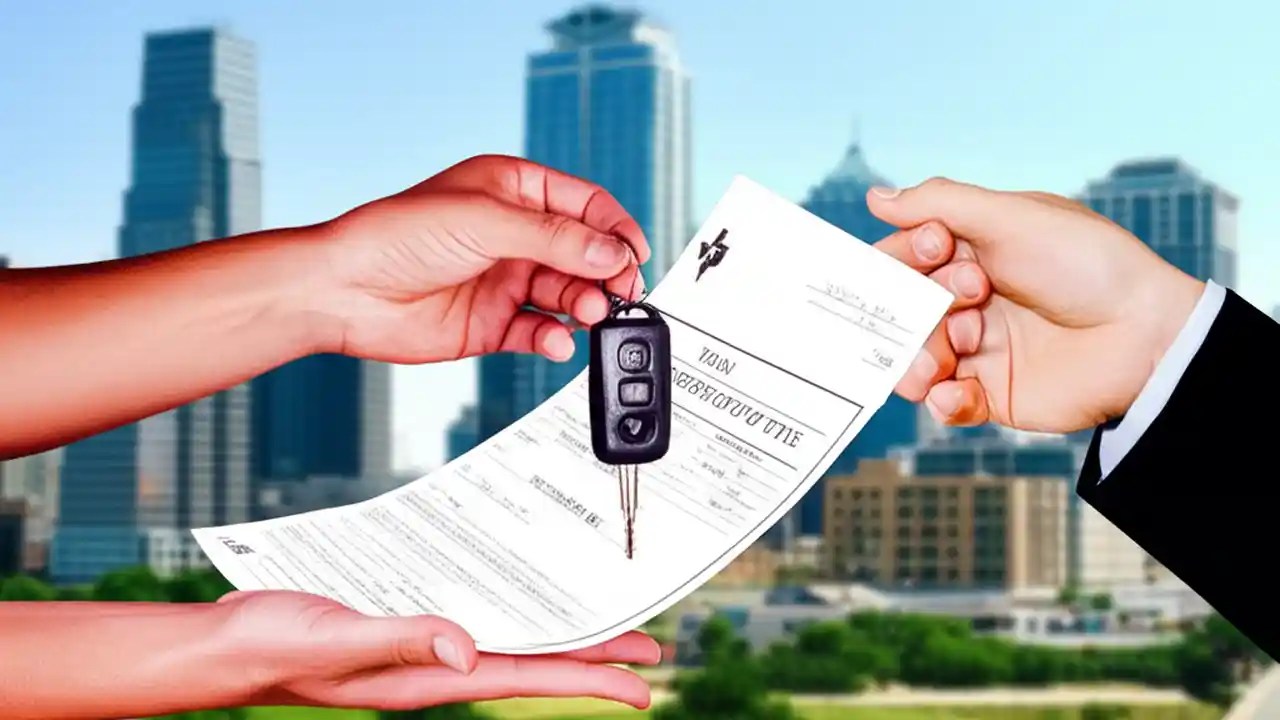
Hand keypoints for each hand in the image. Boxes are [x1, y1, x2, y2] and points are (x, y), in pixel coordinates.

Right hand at [216, 590, 659, 710]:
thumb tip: (467, 650)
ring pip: (506, 641)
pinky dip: (505, 610)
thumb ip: (402, 640)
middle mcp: (435, 666)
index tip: (640, 682)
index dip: (588, 679)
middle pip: (531, 661)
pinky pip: (470, 618)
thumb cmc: (275, 646)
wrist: (229, 643)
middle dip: (590, 658)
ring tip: (597, 629)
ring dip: (554, 635)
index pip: (528, 677)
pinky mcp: (403, 625)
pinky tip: (514, 599)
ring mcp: (420, 648)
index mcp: (428, 677)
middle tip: (645, 652)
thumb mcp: (339, 640)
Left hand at [314, 154, 649, 363]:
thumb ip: (554, 238)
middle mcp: (514, 236)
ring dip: (583, 306)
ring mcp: (505, 281)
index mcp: (514, 192)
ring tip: (587, 315)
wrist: (344, 291)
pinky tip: (556, 340)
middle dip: (605, 274)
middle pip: (583, 254)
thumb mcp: (486, 221)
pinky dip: (554, 338)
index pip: (585, 206)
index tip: (634, 255)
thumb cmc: (396, 236)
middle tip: (618, 293)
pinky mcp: (493, 324)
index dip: (615, 229)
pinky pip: (540, 331)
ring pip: (566, 295)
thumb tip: (609, 251)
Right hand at [867, 178, 1204, 432]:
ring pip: (916, 359)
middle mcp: (970, 301)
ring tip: (938, 365)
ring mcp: (981, 349)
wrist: (1147, 336)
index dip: (906, 255)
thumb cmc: (1089, 264)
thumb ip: (941, 203)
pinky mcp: (994, 394)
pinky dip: (942, 401)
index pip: (906, 257)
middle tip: (963, 306)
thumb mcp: (1014, 217)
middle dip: (913, 312)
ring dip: (916, 360)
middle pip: (904, 310)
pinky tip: (955, 394)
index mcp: (972, 253)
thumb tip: (874, 195)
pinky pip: (947, 404)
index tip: (939, 248)